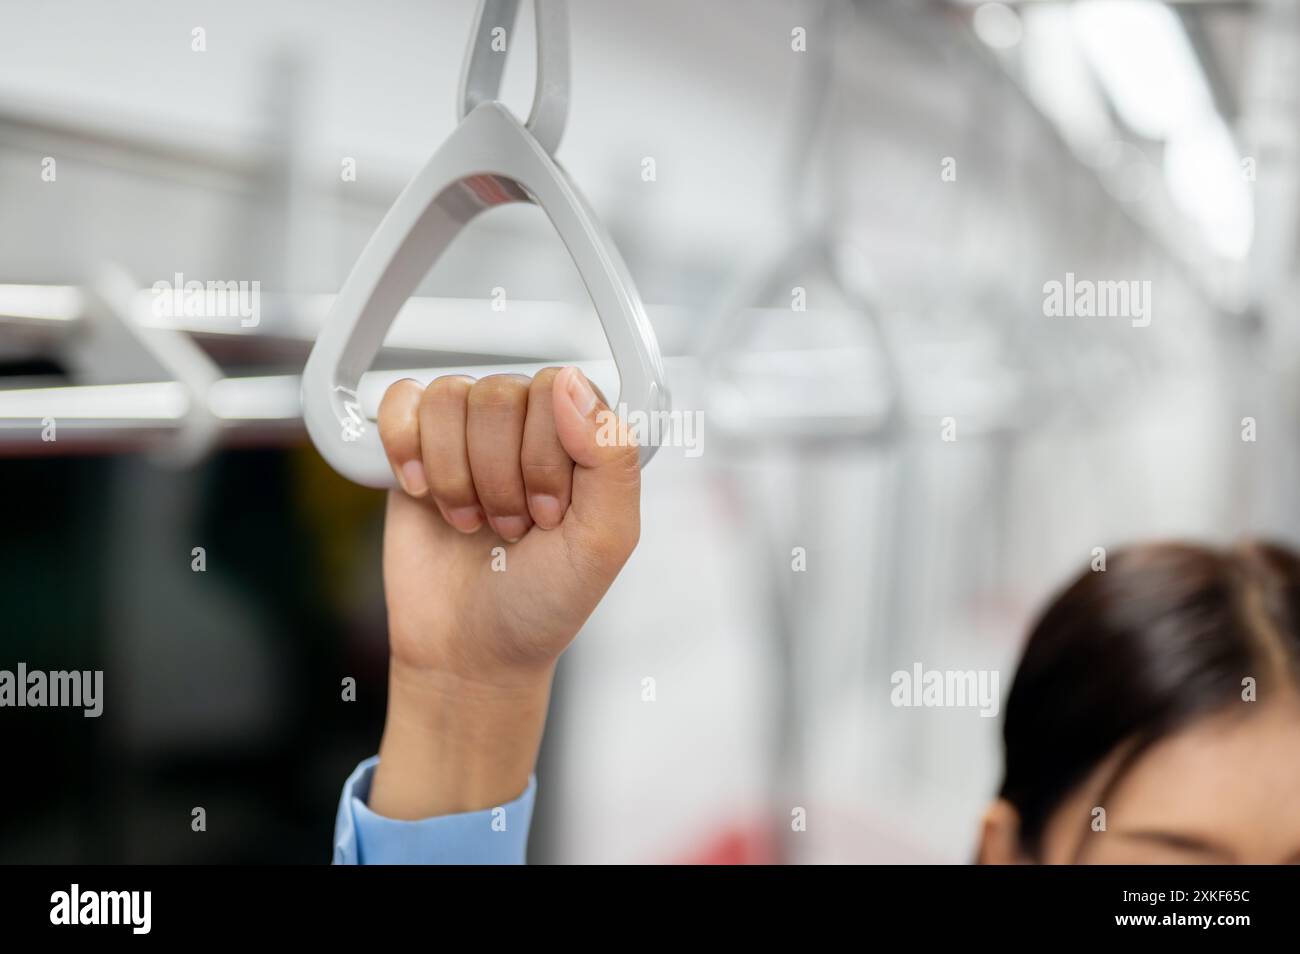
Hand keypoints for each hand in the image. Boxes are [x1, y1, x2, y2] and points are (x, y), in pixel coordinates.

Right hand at [368, 367, 640, 817]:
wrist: (469, 652)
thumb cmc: (542, 602)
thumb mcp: (603, 541)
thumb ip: (611, 457)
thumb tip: (571, 381)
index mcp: (581, 439)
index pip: (558, 389)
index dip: (545, 455)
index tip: (547, 515)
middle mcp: (527, 426)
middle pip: (499, 394)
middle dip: (499, 475)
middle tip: (509, 526)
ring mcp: (468, 434)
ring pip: (450, 397)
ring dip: (455, 473)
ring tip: (472, 520)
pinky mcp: (414, 446)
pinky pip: (402, 400)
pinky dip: (406, 447)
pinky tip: (423, 492)